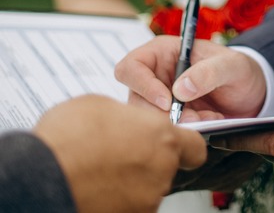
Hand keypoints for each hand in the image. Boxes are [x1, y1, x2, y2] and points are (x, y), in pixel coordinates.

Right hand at [33, 95, 206, 212]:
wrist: (42, 176)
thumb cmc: (67, 140)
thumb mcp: (102, 106)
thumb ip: (130, 118)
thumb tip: (130, 124)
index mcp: (162, 137)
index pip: (195, 146)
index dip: (183, 146)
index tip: (172, 145)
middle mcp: (162, 168)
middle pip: (166, 167)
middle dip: (147, 161)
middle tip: (119, 155)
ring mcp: (148, 197)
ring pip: (148, 187)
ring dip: (131, 180)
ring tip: (101, 171)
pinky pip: (131, 204)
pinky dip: (118, 198)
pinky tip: (97, 187)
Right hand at [115, 35, 265, 120]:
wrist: (253, 92)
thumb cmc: (240, 69)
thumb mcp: (232, 66)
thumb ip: (209, 72)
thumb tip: (181, 89)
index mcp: (163, 52)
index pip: (131, 67)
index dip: (143, 86)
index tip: (168, 102)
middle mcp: (156, 75)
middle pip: (136, 99)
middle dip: (164, 114)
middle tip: (195, 118)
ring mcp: (161, 98)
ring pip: (150, 119)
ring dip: (179, 124)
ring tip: (208, 118)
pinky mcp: (171, 117)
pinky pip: (168, 129)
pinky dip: (187, 130)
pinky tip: (209, 122)